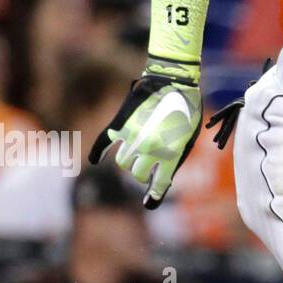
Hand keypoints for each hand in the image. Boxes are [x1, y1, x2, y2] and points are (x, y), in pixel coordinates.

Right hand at [89, 65, 201, 208]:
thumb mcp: (188, 139)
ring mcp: (132, 137)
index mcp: (170, 154)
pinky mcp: (120, 124)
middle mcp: (149, 149)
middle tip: (146, 165)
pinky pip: (103, 143)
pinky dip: (97, 152)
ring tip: (135, 154)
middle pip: (136, 173)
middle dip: (142, 172)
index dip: (154, 196)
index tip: (150, 202)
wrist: (172, 80)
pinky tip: (94, 160)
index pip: (158, 183)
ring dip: (128, 162)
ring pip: (122, 162)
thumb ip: (175, 160)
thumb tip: (161, 180)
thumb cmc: (187, 110)